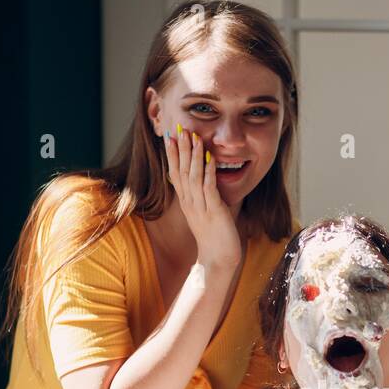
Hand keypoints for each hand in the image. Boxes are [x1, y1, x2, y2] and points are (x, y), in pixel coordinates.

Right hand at [163, 124, 241, 269]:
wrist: (218, 259)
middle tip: (179, 129)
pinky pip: (209, 188)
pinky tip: (210, 158)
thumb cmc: (214, 237)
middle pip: (181, 171)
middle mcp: (190, 202)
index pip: (175, 173)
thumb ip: (200, 197)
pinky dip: (209, 171)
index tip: (170, 136)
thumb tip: (200, 182)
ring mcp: (201, 206)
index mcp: (186, 202)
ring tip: (194, 137)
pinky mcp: (214, 211)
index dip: (173, 154)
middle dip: (180, 149)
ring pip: (194, 176)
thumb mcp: (202, 213)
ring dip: (194, 156)